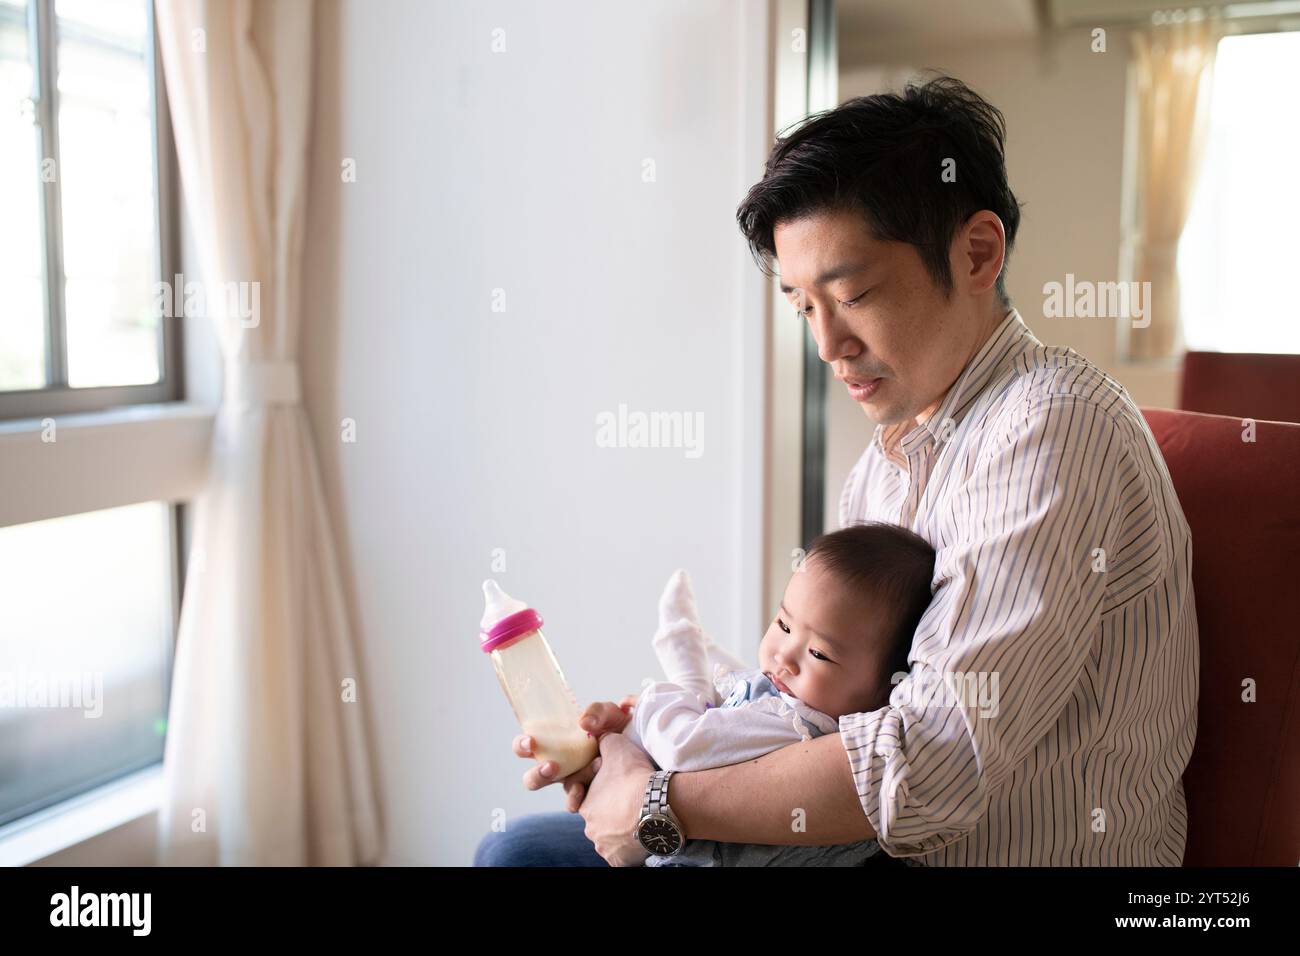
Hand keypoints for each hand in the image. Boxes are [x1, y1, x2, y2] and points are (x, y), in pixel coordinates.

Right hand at [512, 698, 638, 809]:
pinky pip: (575, 805)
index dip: (522, 745)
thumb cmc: (624, 728)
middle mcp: (564, 765)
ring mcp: (577, 783)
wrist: (649, 750)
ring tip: (592, 769)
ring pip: (561, 789)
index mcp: (559, 743)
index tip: (532, 742)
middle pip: (534, 778)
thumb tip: (582, 723)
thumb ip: (596, 712)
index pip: (529, 746)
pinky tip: (591, 789)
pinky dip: (580, 798)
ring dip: (573, 779)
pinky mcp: (590, 798)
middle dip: (538, 774)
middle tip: (553, 766)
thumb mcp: (610, 713)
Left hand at [578, 732, 654, 866]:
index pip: (585, 798)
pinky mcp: (620, 861)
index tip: (616, 783)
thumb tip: (600, 737)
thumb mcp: (616, 747)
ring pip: (611, 837)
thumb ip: (604, 741)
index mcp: (585, 805)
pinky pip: (624, 853)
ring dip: (622, 828)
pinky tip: (644, 834)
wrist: (657, 806)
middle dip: (612, 810)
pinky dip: (632, 845)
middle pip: (599, 818)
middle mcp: (591, 829)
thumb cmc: (633, 778)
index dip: (600, 788)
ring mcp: (605, 847)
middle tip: (631, 800)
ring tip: (641, 817)